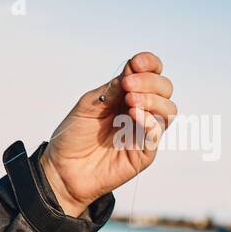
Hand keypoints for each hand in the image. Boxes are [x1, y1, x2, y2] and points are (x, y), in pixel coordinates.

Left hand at [41, 51, 176, 216]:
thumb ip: (110, 89)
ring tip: (130, 100)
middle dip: (150, 82)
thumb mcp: (88, 105)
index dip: (150, 64)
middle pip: (165, 89)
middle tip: (128, 86)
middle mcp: (140, 111)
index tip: (138, 62)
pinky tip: (135, 115)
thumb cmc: (74, 136)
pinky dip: (150, 121)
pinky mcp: (144, 153)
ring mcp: (144, 131)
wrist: (62, 169)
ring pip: (168, 110)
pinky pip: (157, 134)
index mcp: (126, 95)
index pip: (151, 73)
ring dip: (152, 100)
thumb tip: (131, 69)